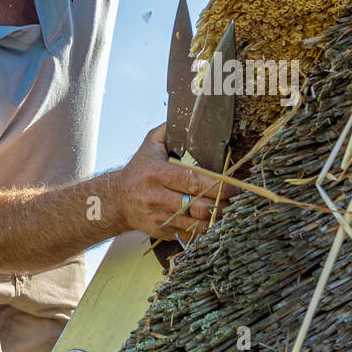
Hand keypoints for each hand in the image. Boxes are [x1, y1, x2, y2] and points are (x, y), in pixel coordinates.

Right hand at [117, 122, 240, 240]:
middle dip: (221, 205)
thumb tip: (188, 116)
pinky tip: (211, 222)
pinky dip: (203, 230)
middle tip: (235, 200)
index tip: (234, 187)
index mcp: (156, 174)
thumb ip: (168, 130)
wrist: (116, 199)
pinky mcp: (160, 231)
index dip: (216, 186)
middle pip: (197, 207)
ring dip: (215, 220)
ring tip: (226, 211)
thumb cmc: (138, 170)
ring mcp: (158, 217)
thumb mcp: (150, 145)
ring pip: (195, 225)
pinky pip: (189, 235)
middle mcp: (156, 197)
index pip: (192, 182)